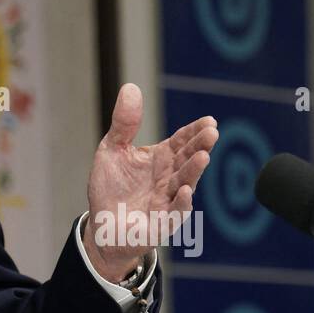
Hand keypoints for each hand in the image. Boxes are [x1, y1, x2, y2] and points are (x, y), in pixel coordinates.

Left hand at [83, 83, 217, 281]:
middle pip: (187, 160)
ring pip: (185, 184)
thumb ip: (124, 123)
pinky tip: (185, 191)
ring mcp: (167, 201)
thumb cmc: (111, 187)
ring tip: (203, 156)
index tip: (209, 121)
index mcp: (161, 159)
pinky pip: (174, 214)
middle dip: (200, 146)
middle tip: (212, 133)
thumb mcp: (112, 149)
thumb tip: (130, 87)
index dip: (195, 132)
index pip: (182, 142)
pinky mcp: (160, 223)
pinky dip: (180, 203)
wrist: (101, 225)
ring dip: (194, 171)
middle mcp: (169, 179)